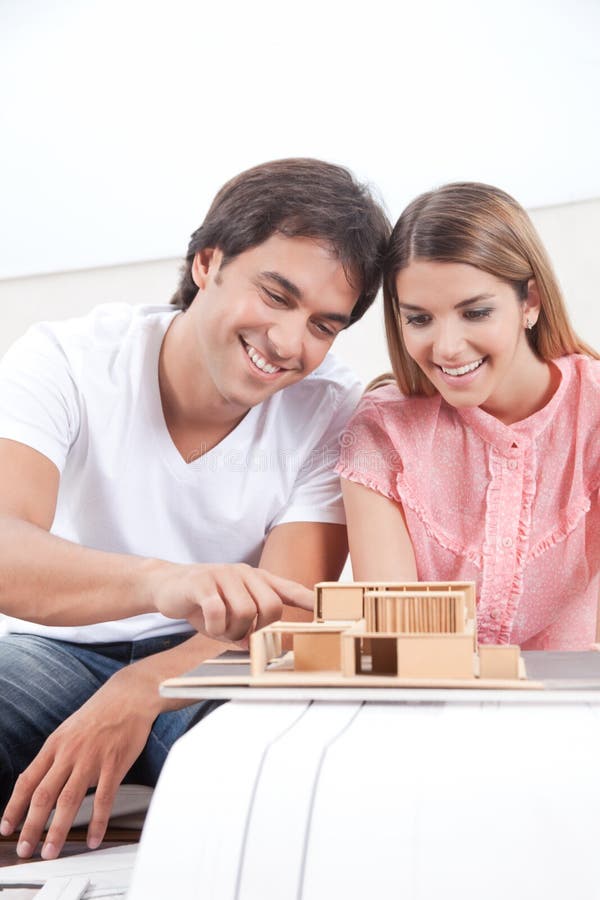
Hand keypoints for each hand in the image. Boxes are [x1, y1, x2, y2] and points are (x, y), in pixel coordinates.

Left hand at [0, 667, 155, 859]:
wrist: (129, 695)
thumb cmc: (99, 713)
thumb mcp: (68, 730)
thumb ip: (53, 756)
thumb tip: (36, 781)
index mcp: (55, 745)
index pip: (27, 781)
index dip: (13, 808)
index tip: (6, 829)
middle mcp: (70, 753)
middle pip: (44, 795)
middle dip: (31, 827)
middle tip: (24, 849)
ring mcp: (92, 759)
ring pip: (69, 800)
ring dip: (57, 830)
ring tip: (50, 851)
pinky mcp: (114, 764)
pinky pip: (104, 799)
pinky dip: (97, 822)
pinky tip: (93, 838)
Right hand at [148, 562, 313, 641]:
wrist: (166, 585)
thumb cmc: (204, 602)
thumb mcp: (230, 613)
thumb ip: (249, 626)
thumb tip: (259, 646)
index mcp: (255, 579)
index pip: (289, 588)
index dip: (309, 600)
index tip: (329, 611)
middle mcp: (244, 573)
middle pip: (270, 607)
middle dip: (258, 629)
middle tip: (238, 635)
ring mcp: (223, 575)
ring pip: (245, 612)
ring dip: (233, 631)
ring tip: (220, 629)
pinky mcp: (202, 583)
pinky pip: (219, 612)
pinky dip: (216, 627)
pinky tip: (208, 625)